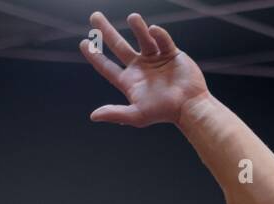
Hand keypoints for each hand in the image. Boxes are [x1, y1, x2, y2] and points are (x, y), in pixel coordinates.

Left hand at [79, 11, 208, 127]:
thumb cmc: (164, 112)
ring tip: (133, 17)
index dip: (94, 55)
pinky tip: (154, 30)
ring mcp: (155, 59)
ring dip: (137, 27)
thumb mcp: (137, 115)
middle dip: (106, 31)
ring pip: (141, 38)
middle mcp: (140, 68)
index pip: (107, 66)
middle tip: (94, 16)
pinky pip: (162, 39)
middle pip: (118, 46)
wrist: (189, 106)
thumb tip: (94, 116)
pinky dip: (158, 33)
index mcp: (129, 81)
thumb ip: (116, 113)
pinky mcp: (171, 54)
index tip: (84, 42)